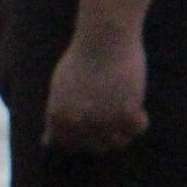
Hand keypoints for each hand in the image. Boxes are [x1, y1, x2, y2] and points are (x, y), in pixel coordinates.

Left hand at [43, 32, 148, 153]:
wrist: (103, 39)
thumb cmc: (81, 61)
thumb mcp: (59, 90)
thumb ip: (55, 120)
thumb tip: (46, 144)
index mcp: (59, 118)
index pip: (70, 146)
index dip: (83, 136)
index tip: (92, 121)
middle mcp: (78, 124)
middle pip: (96, 147)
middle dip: (104, 134)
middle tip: (110, 111)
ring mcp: (102, 121)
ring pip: (119, 142)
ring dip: (122, 129)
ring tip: (122, 108)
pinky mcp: (126, 113)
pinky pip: (138, 129)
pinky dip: (139, 119)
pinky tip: (135, 103)